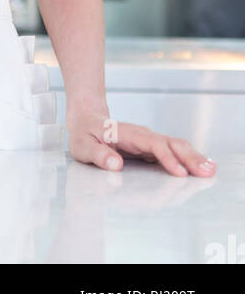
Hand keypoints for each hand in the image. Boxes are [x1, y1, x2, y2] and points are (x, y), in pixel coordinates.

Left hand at [66, 107, 216, 176]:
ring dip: (193, 157)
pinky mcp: (151, 148)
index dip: (167, 158)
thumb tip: (114, 164)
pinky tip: (200, 167)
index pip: (152, 144)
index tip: (179, 174)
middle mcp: (142, 135)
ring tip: (210, 170)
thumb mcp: (83, 145)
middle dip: (189, 157)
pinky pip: (173, 152)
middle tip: (206, 171)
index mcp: (127, 133)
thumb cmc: (84, 133)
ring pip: (176, 146)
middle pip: (171, 143)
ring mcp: (149, 140)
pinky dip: (188, 159)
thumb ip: (98, 154)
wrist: (86, 119)